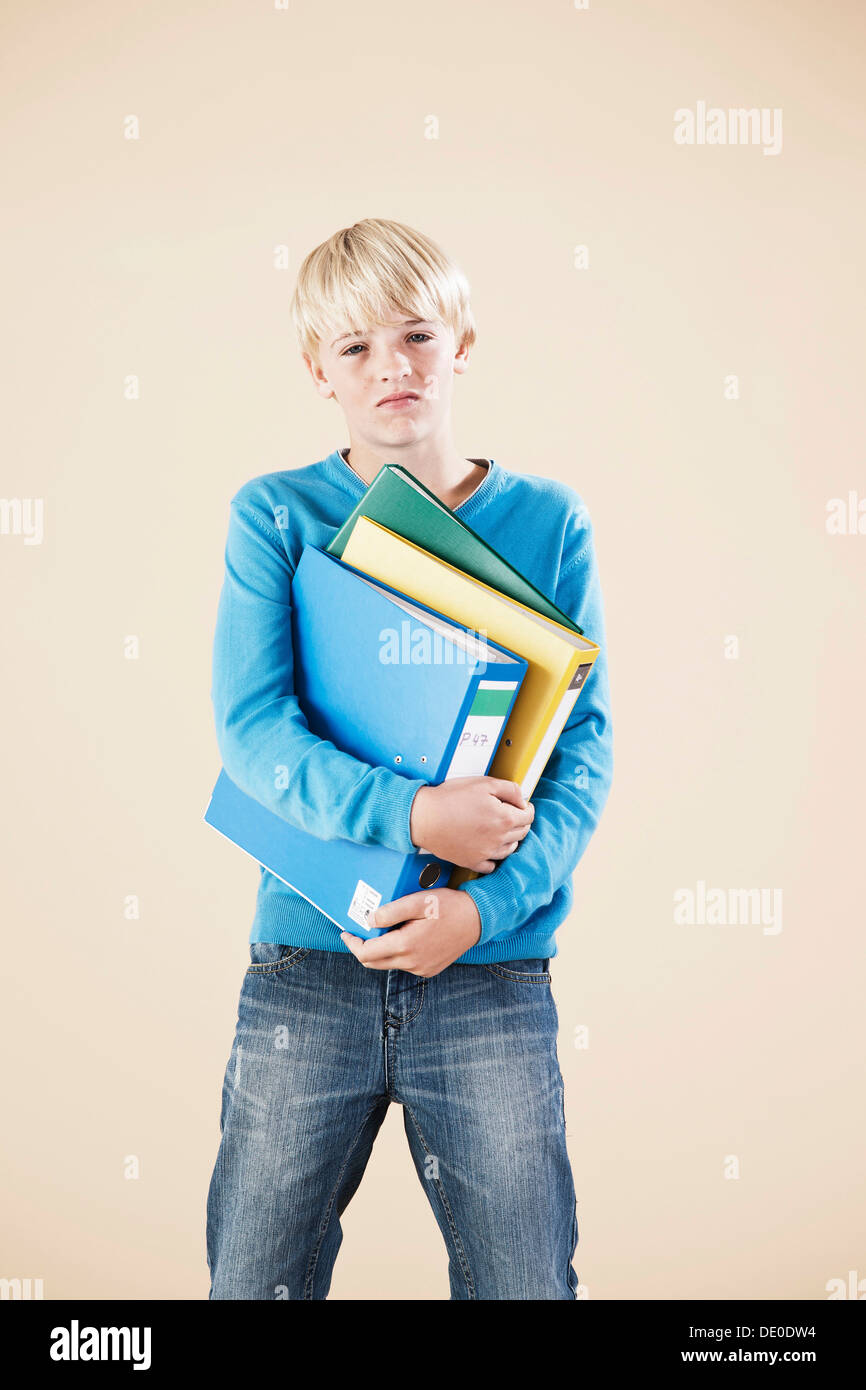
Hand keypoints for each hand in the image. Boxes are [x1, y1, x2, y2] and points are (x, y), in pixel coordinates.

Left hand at [340, 888, 481, 976]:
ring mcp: (422, 969)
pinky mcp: (429, 969)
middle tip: (358, 932)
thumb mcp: (418, 901)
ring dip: (381, 950)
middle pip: (374, 963)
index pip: (367, 954)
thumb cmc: (449, 906)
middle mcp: (412, 963)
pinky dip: (397, 953)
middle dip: (363, 948)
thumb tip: (369, 921)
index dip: (353, 944)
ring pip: (390, 963)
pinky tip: (401, 936)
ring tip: (382, 930)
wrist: (479, 919)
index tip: (347, 932)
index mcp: (406, 946)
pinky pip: (405, 964)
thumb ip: (391, 912)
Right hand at [409, 776, 533, 872]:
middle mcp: (498, 839)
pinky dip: (494, 857)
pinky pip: (492, 865)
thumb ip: (510, 789)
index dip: (527, 808)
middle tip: (511, 814)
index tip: (522, 805)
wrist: (423, 817)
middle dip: (520, 822)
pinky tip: (488, 847)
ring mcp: (486, 853)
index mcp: (504, 818)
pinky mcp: (472, 861)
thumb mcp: (484, 783)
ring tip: (499, 829)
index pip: (528, 816)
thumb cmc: (450, 798)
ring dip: (510, 839)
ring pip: (510, 849)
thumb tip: (523, 800)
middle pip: (522, 833)